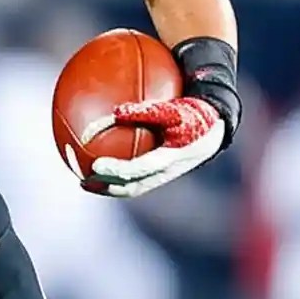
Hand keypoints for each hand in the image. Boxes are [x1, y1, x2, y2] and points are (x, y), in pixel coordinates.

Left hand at [87, 97, 224, 197]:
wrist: (216, 129)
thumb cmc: (193, 115)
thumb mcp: (173, 109)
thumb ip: (145, 110)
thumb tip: (115, 112)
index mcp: (172, 157)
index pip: (139, 169)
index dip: (117, 170)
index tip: (95, 165)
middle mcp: (168, 172)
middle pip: (133, 187)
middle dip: (107, 187)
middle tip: (84, 180)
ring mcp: (165, 176)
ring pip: (134, 189)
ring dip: (109, 189)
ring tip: (85, 183)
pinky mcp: (162, 175)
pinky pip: (137, 181)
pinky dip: (117, 180)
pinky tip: (100, 172)